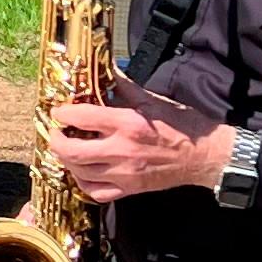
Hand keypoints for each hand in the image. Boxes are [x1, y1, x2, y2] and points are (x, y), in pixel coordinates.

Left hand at [47, 76, 230, 199]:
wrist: (205, 157)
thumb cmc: (183, 126)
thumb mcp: (153, 100)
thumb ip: (125, 87)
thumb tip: (107, 69)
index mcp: (128, 124)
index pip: (83, 118)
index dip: (63, 114)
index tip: (58, 111)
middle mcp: (122, 151)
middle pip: (73, 151)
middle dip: (56, 140)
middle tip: (56, 132)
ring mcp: (124, 174)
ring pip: (80, 172)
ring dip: (67, 160)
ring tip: (67, 148)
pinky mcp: (129, 190)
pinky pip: (95, 192)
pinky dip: (83, 182)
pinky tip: (82, 171)